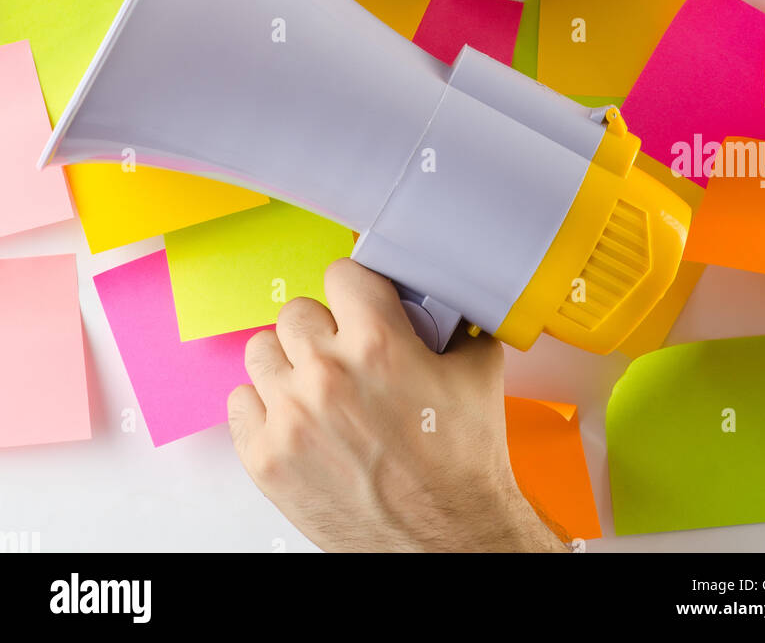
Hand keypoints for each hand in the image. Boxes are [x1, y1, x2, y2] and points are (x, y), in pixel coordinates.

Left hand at [227, 258, 569, 553]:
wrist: (448, 540)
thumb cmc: (461, 466)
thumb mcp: (477, 371)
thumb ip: (452, 321)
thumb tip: (439, 298)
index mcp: (378, 342)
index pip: (339, 273)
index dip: (354, 290)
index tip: (358, 304)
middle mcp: (327, 373)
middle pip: (294, 310)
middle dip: (321, 328)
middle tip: (342, 354)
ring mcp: (291, 417)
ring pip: (260, 350)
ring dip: (287, 363)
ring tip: (315, 386)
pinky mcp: (267, 458)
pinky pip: (239, 402)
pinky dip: (263, 407)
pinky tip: (295, 418)